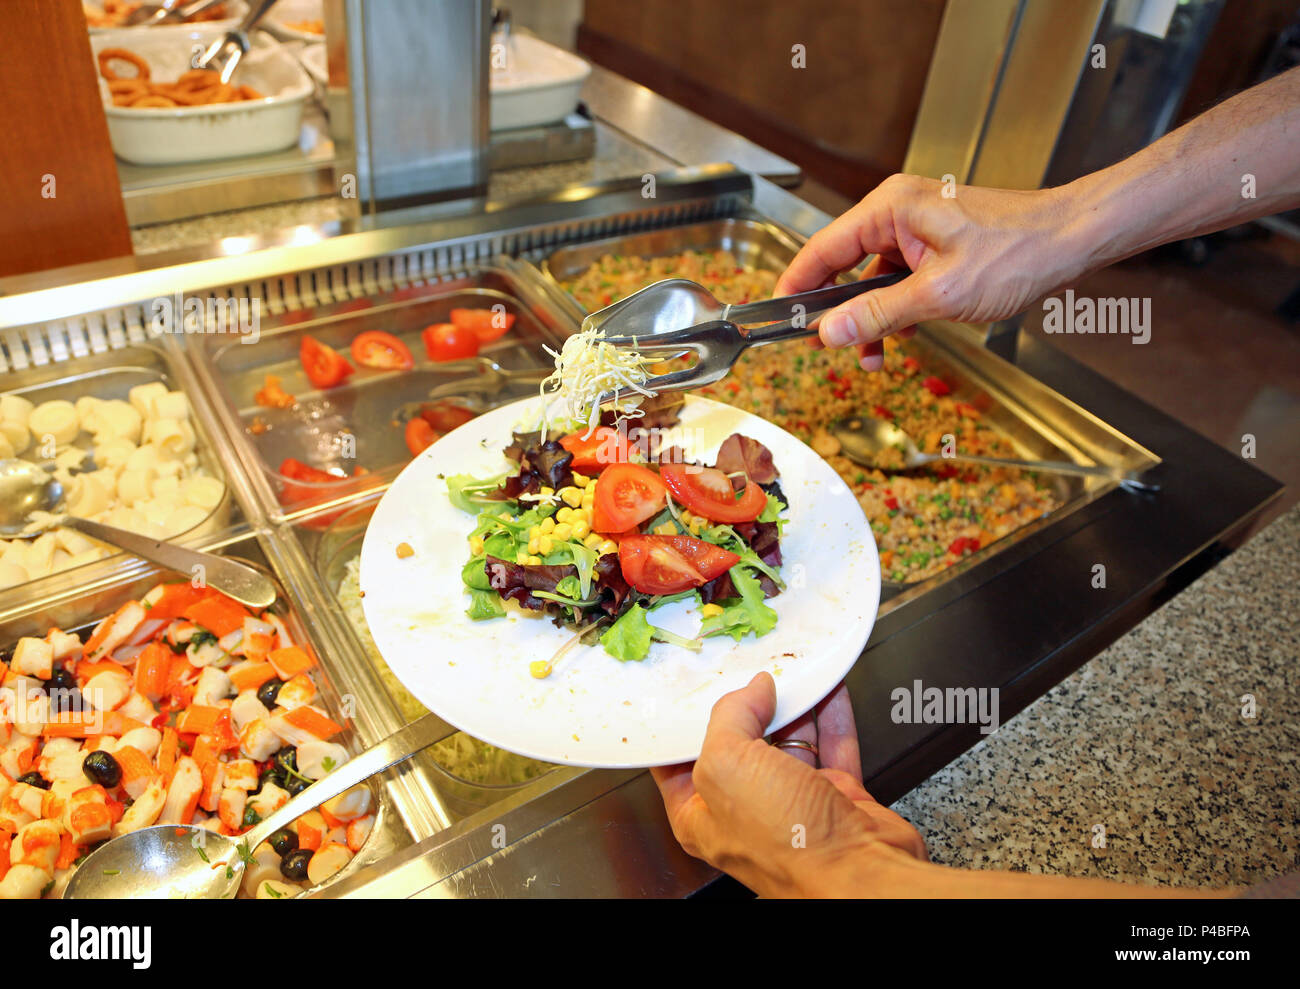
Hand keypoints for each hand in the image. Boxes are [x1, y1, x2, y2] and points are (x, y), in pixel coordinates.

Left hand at [650, 672, 926, 896]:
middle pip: (740, 742)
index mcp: (701, 814)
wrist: (861, 874)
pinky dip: (832, 714)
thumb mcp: (728, 765)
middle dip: (748, 704)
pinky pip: (832, 745)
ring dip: (794, 703)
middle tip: (751, 669)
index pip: (681, 759)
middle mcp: (746, 810)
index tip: (694, 685)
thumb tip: (752, 690)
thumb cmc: (787, 843)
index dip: (686, 721)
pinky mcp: (836, 797)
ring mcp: (793, 803)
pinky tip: (829, 686)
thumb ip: (731, 716)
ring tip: (793, 668)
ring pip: (790, 739)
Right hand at [776, 174, 1082, 369]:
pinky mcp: (934, 246)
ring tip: (874, 356)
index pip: (823, 248)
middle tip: (827, 348)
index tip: (780, 315)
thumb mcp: (940, 294)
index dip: (797, 285)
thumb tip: (830, 331)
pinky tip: (905, 336)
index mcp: (891, 209)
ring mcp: (917, 229)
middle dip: (839, 312)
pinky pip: (899, 281)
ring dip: (872, 319)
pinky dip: (897, 310)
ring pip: (873, 279)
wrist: (1072, 241)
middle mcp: (898, 213)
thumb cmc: (1018, 251)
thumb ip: (879, 314)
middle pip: (844, 265)